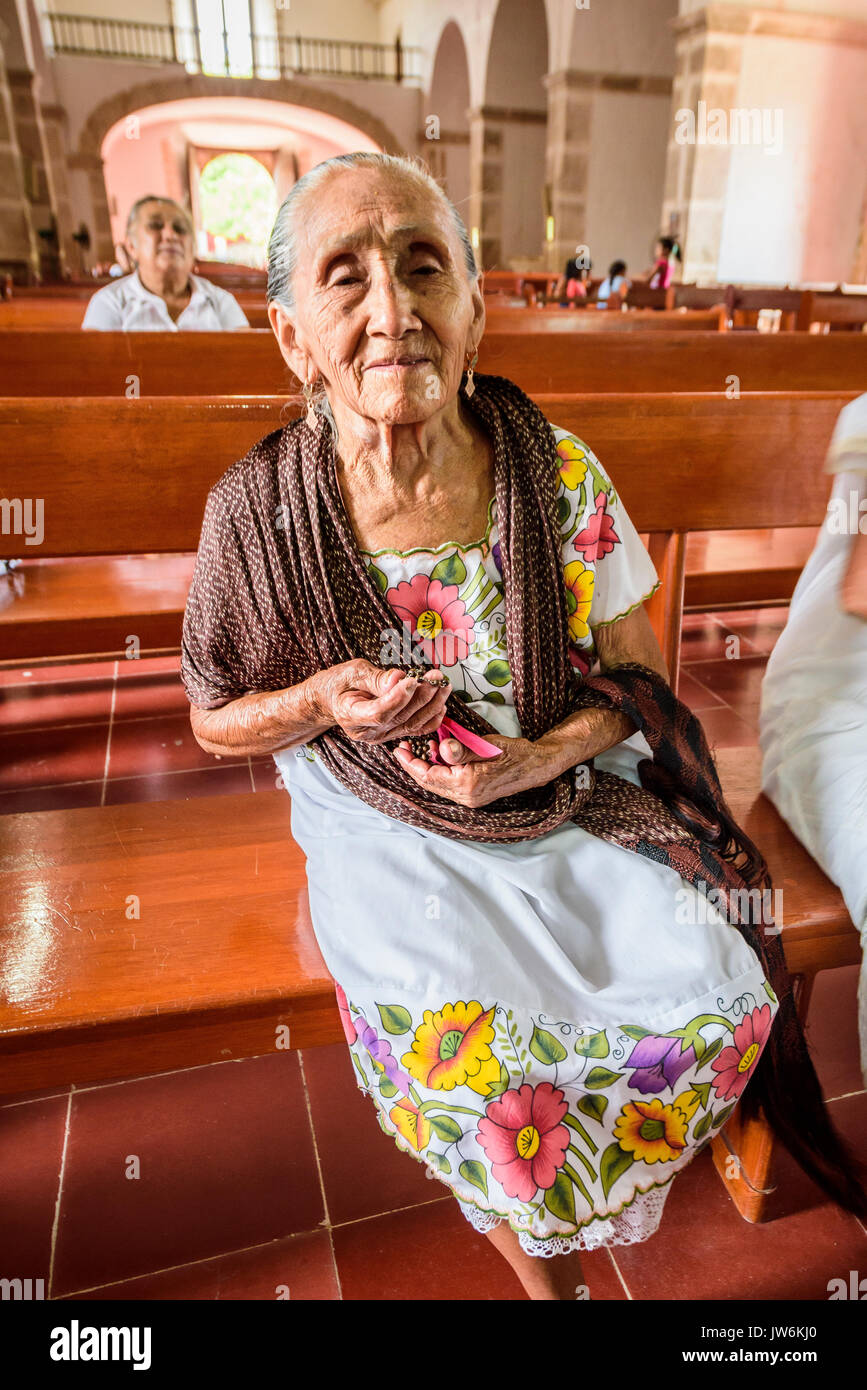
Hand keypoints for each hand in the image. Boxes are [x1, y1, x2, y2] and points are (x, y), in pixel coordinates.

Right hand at [315, 659, 450, 745]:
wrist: (333, 699)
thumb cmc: (340, 683)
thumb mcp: (352, 672)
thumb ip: (376, 678)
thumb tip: (399, 679)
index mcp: (351, 716)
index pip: (379, 713)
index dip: (397, 698)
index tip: (412, 680)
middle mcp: (368, 732)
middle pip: (400, 717)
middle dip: (422, 695)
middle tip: (436, 677)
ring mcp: (382, 736)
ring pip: (412, 724)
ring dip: (432, 704)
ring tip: (443, 684)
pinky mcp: (393, 733)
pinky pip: (416, 730)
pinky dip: (432, 718)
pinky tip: (442, 703)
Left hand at [392, 731, 556, 806]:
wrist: (536, 767)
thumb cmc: (514, 752)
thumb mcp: (486, 746)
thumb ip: (461, 750)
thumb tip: (441, 749)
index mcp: (467, 784)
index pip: (428, 775)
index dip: (410, 762)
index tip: (399, 748)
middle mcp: (466, 797)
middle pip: (429, 783)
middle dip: (413, 766)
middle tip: (403, 748)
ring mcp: (470, 799)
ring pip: (437, 785)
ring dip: (426, 768)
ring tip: (418, 750)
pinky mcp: (474, 796)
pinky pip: (448, 785)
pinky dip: (439, 772)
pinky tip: (437, 757)